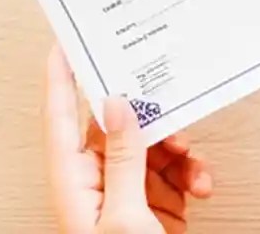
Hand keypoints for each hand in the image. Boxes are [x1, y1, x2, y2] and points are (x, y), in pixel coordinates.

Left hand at [44, 47, 213, 233]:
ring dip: (180, 154)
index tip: (66, 43)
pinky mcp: (153, 204)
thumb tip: (118, 107)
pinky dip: (192, 176)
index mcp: (74, 184)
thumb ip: (122, 161)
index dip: (61, 79)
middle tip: (169, 111)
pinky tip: (199, 186)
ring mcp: (126, 195)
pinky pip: (174, 173)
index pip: (61, 118)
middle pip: (119, 128)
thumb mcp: (124, 217)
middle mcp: (97, 184)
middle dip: (152, 120)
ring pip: (154, 148)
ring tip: (191, 165)